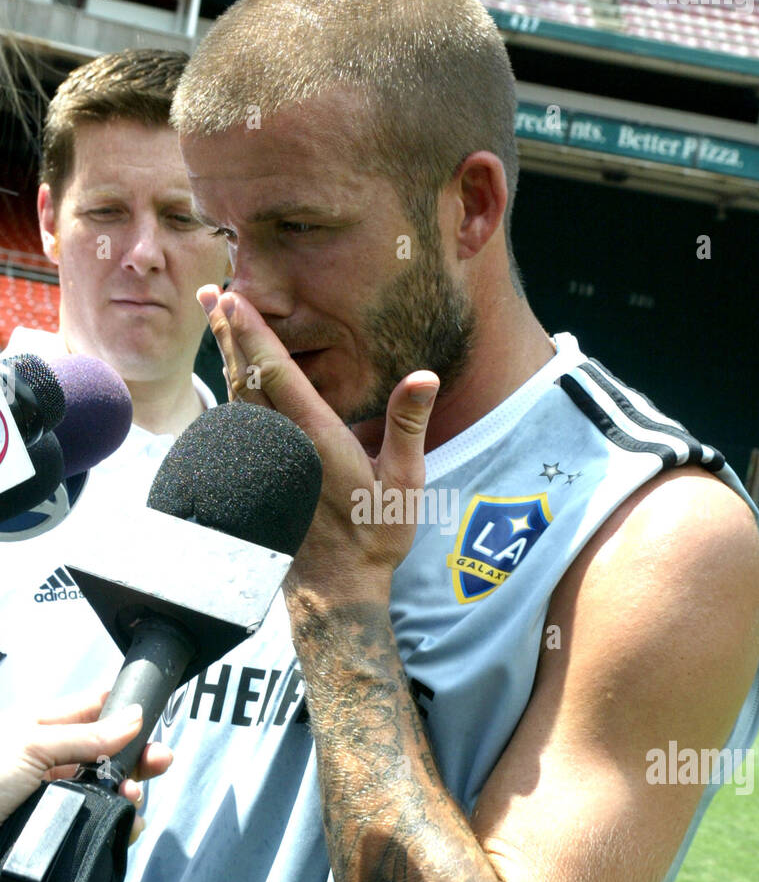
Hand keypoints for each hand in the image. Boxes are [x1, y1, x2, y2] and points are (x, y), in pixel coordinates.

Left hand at [0, 693, 172, 844]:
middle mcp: (56, 759)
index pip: (96, 706)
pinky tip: (125, 826)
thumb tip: (135, 717)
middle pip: (111, 750)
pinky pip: (101, 822)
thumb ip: (86, 734)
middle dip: (139, 755)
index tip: (155, 716)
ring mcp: (61, 795)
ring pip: (110, 789)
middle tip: (161, 761)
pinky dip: (119, 824)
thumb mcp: (32, 745)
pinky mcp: (63, 828)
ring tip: (131, 800)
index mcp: (45, 727)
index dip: (127, 708)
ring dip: (129, 793)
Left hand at [197, 285, 438, 603]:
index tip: (233, 297)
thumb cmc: (374, 537)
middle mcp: (280, 443)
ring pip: (236, 396)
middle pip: (245, 375)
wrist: (334, 590)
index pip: (277, 372)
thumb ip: (408, 425)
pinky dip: (231, 391)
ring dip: (226, 355)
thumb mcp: (404, 482)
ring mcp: (263, 461)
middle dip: (228, 331)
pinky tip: (230, 379)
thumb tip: (424, 376)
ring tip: (217, 321)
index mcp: (315, 437)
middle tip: (212, 291)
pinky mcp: (256, 476)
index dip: (253, 331)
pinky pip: (237, 423)